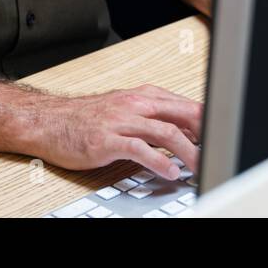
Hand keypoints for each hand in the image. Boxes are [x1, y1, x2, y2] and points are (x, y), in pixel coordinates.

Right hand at [15, 83, 201, 179]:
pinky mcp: (108, 140)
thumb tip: (182, 131)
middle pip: (180, 114)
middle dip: (204, 133)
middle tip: (218, 150)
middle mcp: (134, 104)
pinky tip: (171, 172)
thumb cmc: (85, 118)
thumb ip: (152, 116)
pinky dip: (159, 161)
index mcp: (141, 96)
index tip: (219, 135)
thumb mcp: (123, 109)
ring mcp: (121, 121)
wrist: (48, 121)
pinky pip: (140, 149)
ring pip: (165, 132)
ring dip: (188, 150)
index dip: (205, 121)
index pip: (183, 105)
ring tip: (200, 165)